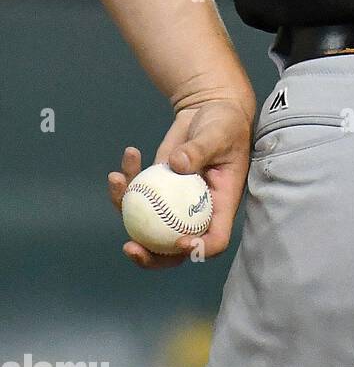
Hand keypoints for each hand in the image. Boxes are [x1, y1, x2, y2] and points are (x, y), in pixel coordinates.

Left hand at [108, 96, 254, 269]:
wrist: (208, 110)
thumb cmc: (224, 122)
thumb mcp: (218, 133)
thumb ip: (200, 149)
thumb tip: (177, 165)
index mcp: (222, 205)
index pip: (214, 239)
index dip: (197, 248)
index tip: (179, 240)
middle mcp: (197, 212)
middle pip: (175, 248)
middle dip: (150, 256)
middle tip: (130, 246)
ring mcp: (175, 204)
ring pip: (148, 225)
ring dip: (125, 209)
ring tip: (116, 180)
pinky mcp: (158, 190)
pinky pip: (137, 196)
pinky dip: (127, 181)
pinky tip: (129, 155)